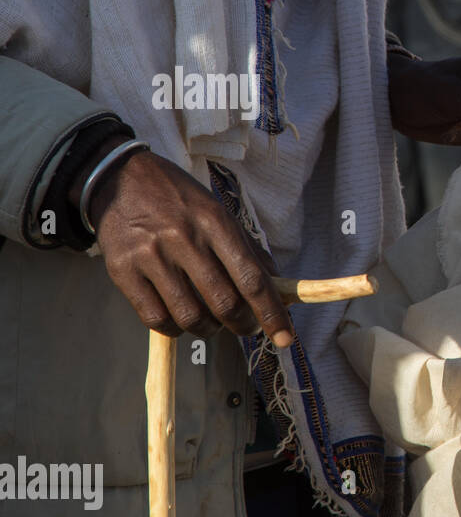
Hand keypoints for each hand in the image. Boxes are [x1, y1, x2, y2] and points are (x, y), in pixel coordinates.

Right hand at [82, 137, 294, 344]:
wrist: (120, 178)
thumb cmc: (178, 200)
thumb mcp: (218, 212)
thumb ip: (248, 250)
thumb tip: (278, 288)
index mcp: (215, 223)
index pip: (252, 279)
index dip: (271, 313)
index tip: (284, 338)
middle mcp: (184, 239)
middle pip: (224, 303)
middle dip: (243, 324)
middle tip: (245, 326)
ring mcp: (151, 256)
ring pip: (190, 317)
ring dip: (209, 330)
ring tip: (212, 323)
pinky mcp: (122, 270)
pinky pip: (155, 319)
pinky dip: (175, 329)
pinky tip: (180, 320)